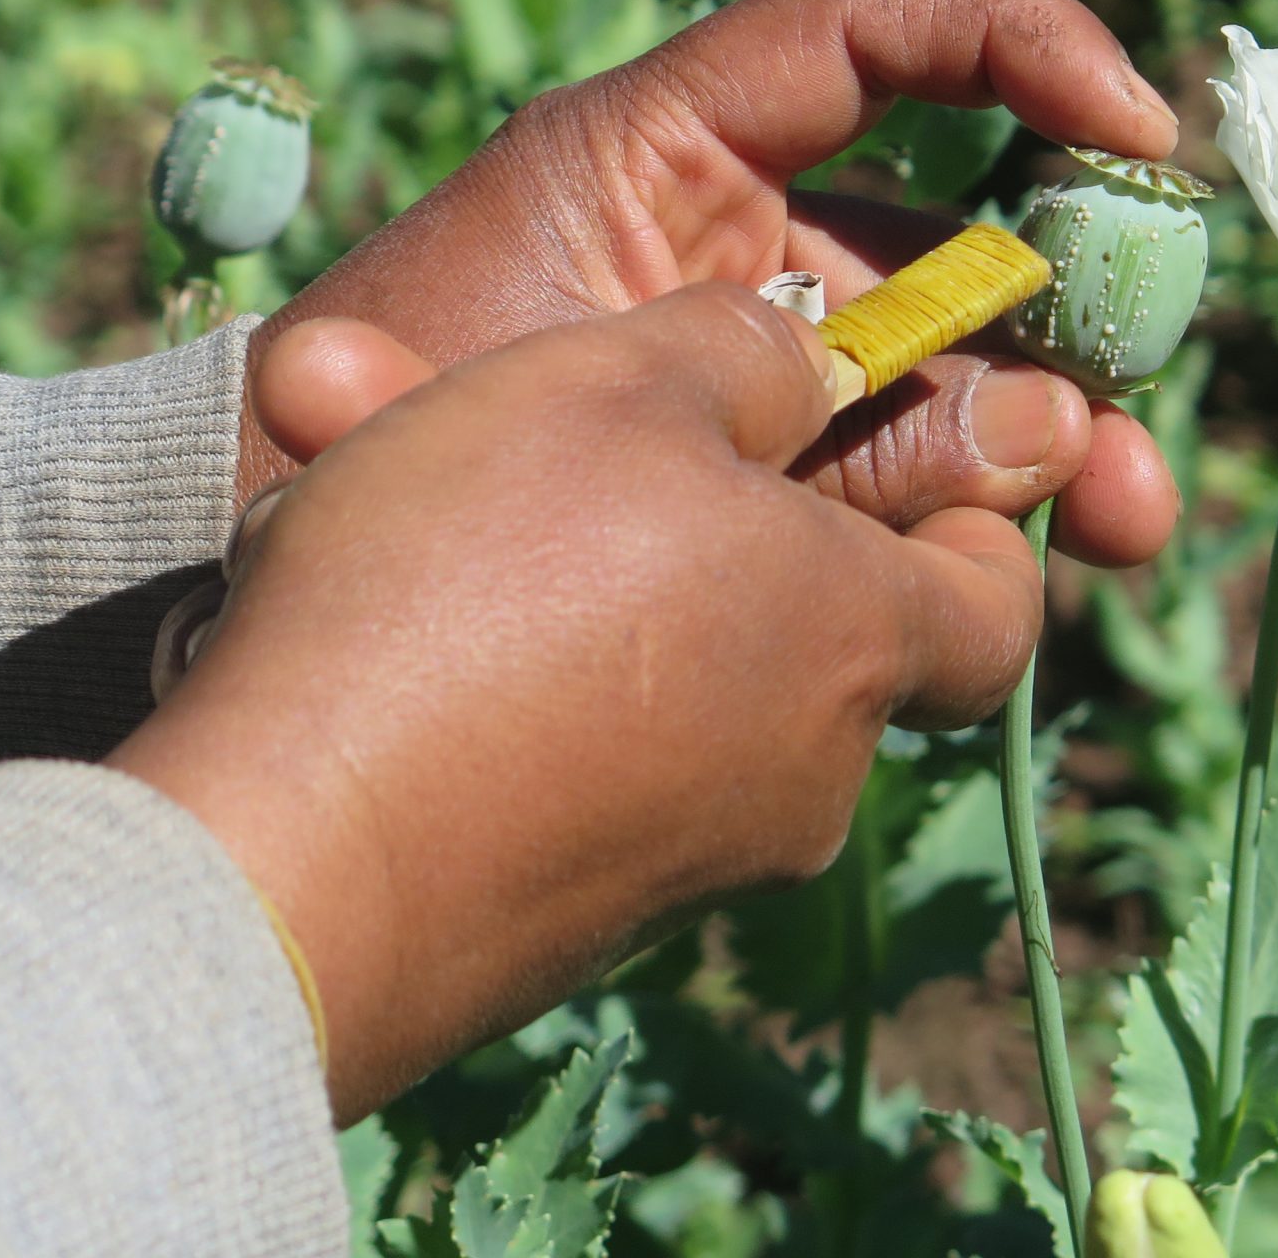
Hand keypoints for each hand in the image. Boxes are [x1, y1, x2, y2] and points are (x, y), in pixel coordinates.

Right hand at [111, 284, 1044, 1117]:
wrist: (279, 866)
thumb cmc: (476, 586)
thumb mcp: (623, 383)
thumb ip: (757, 352)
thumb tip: (823, 365)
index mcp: (855, 640)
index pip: (998, 602)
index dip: (965, 516)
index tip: (866, 444)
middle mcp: (802, 775)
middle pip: (808, 627)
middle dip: (696, 512)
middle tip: (562, 423)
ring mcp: (684, 867)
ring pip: (666, 675)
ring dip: (558, 571)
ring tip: (399, 486)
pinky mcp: (565, 924)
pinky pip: (570, 758)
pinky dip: (500, 676)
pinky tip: (368, 616)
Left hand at [243, 0, 1184, 565]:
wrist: (232, 557)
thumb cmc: (345, 421)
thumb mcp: (565, 377)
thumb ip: (788, 397)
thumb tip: (1040, 431)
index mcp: (663, 153)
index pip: (867, 39)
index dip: (1014, 47)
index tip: (1133, 124)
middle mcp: (732, 246)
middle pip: (956, 234)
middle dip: (1080, 299)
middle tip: (1155, 375)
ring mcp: (752, 373)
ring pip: (954, 376)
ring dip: (1063, 438)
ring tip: (1133, 526)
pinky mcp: (756, 489)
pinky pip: (900, 490)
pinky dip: (979, 532)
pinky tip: (1036, 585)